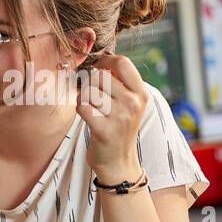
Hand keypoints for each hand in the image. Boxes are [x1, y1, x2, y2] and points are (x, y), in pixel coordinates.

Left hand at [76, 54, 146, 182]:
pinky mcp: (104, 130)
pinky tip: (86, 115)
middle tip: (92, 96)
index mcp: (141, 93)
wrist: (119, 162)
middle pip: (100, 77)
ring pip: (89, 91)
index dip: (104, 61)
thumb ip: (120, 83)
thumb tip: (104, 58)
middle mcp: (133, 102)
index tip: (97, 68)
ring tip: (91, 108)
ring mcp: (120, 116)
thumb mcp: (129, 104)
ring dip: (83, 97)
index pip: (122, 63)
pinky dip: (80, 108)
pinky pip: (82, 107)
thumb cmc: (118, 128)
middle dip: (90, 84)